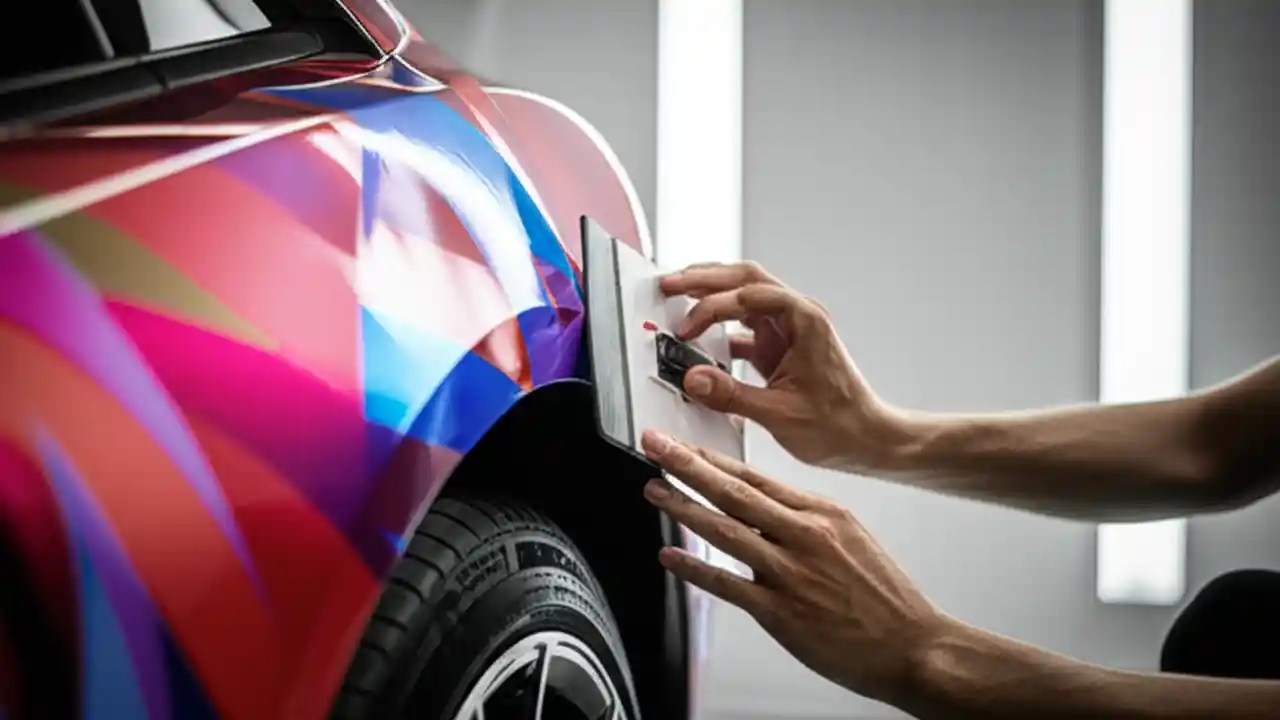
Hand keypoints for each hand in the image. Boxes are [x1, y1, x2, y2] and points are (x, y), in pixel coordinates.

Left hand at [639, 429, 949, 706]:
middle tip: (657, 445)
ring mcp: (792, 574)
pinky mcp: (782, 612)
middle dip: (689, 466)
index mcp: (823, 514)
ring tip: (655, 489)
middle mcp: (805, 536)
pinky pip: (728, 585)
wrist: (914, 647)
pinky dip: (694, 569)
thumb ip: (807, 521)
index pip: (757, 478)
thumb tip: (764, 509)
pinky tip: (668, 555)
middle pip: (735, 493)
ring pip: (726, 531)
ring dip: (684, 507)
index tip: (686, 445)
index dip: (715, 459)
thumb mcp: (852, 538)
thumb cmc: (884, 597)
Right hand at [660, 262, 906, 471]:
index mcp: (805, 321)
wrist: (869, 440)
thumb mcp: (781, 414)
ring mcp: (790, 331)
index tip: (686, 328)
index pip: (750, 295)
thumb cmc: (841, 425)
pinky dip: (720, 330)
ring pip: (744, 297)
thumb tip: (694, 379)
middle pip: (745, 280)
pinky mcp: (781, 349)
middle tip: (669, 285)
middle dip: (704, 279)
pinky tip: (700, 341)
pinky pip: (745, 328)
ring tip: (678, 299)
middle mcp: (798, 318)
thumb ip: (732, 395)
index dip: (712, 306)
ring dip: (711, 297)